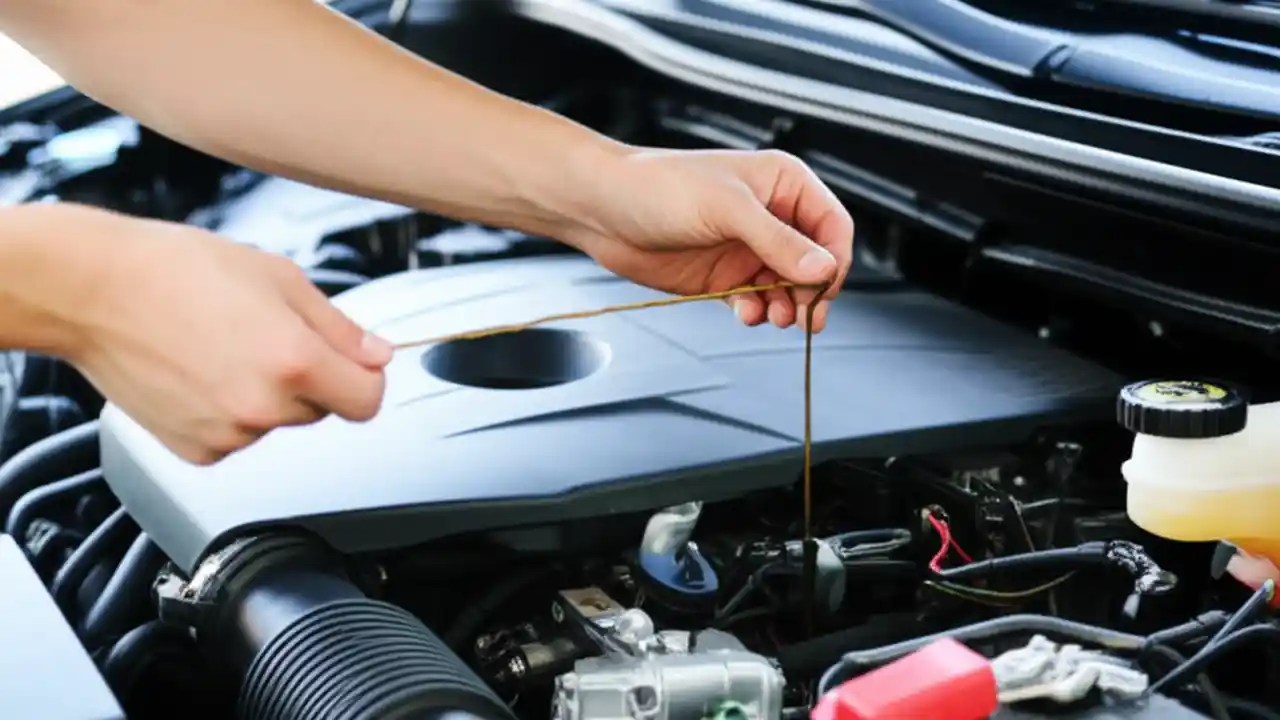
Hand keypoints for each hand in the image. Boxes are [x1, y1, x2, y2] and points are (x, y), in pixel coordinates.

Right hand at [61, 210, 391, 464]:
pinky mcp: (196, 451)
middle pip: (323, 408)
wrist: (91, 290)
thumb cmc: (175, 270)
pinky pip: (239, 436)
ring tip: (222, 346)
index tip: (351, 362)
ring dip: (267, 393)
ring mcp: (228, 434)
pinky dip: (229, 411)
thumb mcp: (277, 277)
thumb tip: (379, 355)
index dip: (365, 378)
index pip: (369, 401)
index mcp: (294, 360)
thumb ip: (339, 326)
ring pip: (279, 421)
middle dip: (309, 377)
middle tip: (263, 334)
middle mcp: (263, 406)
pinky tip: (198, 371)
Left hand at [564, 147, 853, 331]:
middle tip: (804, 316)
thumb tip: (822, 269)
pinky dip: (758, 311)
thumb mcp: (726, 209)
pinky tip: (747, 313)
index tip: (823, 288)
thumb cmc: (658, 187)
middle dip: (812, 291)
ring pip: (788, 286)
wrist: (602, 209)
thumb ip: (778, 241)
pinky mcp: (724, 275)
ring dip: (786, 306)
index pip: (832, 226)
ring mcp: (747, 247)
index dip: (834, 260)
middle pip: (815, 262)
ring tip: (774, 317)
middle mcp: (770, 216)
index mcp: (783, 184)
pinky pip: (757, 300)